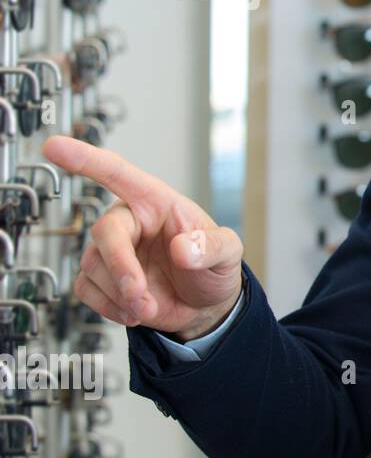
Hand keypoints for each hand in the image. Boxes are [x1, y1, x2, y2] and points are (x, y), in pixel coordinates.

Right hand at [42, 135, 244, 341]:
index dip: (86, 159)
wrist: (205, 307)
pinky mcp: (101, 280)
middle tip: (139, 294)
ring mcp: (112, 252)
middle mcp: (129, 222)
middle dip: (120, 266)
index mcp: (155, 202)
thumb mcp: (228, 253)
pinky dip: (109, 307)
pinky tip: (133, 312)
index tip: (54, 145)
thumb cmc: (213, 268)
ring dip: (121, 294)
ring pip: (94, 266)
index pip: (118, 174)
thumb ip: (212, 246)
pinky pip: (87, 290)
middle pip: (104, 232)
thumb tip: (184, 248)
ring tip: (149, 306)